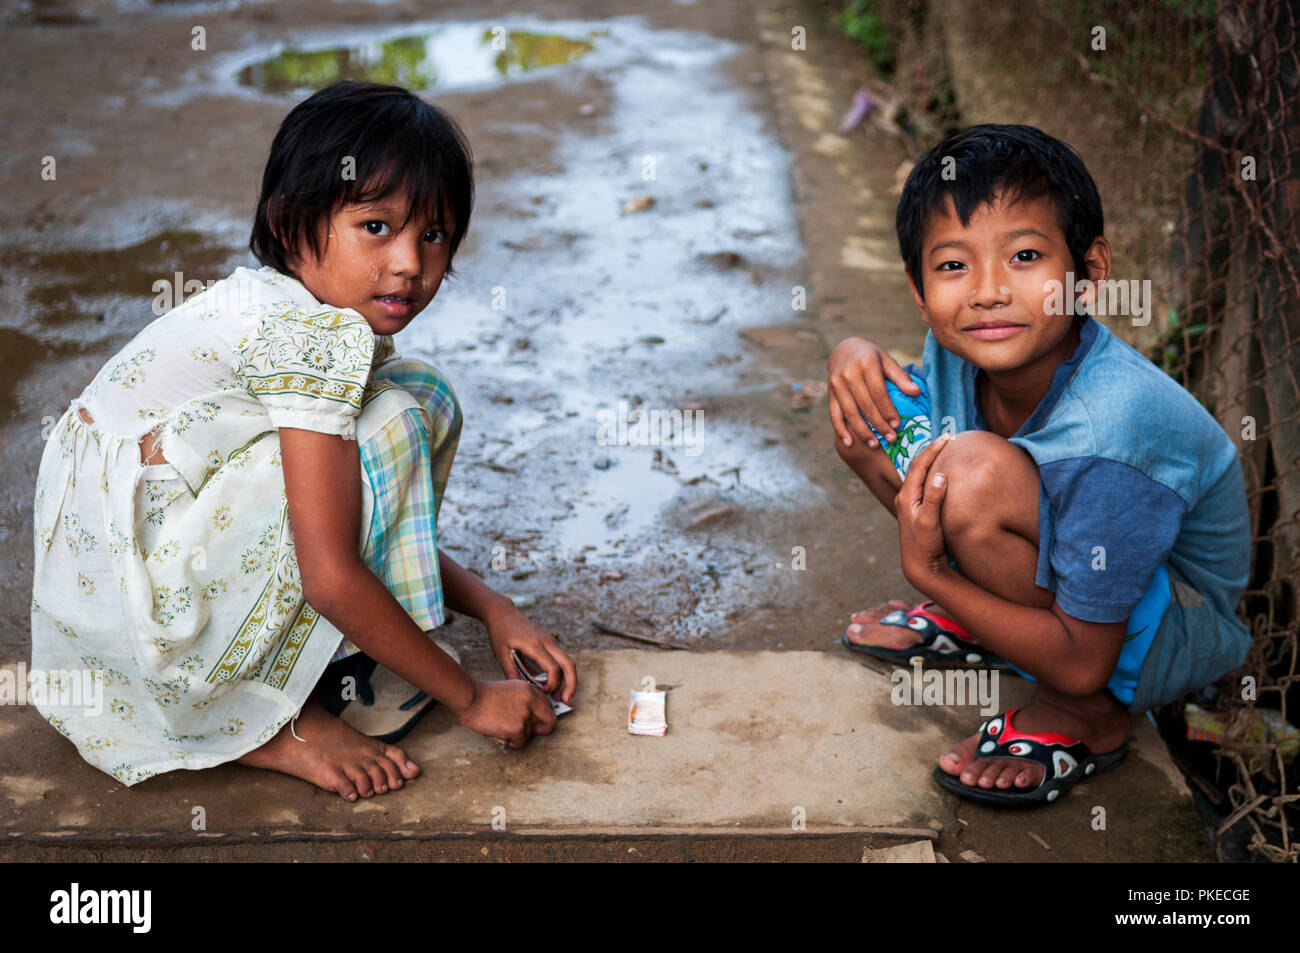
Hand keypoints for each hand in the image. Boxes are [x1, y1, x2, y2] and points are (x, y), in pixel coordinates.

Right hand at [457, 679, 555, 747]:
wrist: (470, 697)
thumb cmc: (482, 694)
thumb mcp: (509, 688)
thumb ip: (522, 698)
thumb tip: (530, 713)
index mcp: (528, 689)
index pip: (547, 704)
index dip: (543, 714)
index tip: (537, 720)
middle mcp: (530, 701)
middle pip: (550, 719)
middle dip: (544, 728)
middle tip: (535, 731)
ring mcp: (524, 715)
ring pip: (530, 733)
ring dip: (518, 735)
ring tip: (503, 729)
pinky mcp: (517, 728)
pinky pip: (521, 743)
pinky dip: (512, 743)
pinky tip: (502, 736)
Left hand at [484, 602, 577, 704]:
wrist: (503, 613)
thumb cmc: (501, 632)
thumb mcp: (501, 654)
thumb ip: (512, 673)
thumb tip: (523, 691)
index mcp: (535, 645)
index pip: (553, 668)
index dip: (551, 685)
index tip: (542, 693)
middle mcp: (547, 641)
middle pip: (569, 664)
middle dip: (571, 684)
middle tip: (566, 701)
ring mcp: (551, 641)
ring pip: (568, 662)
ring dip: (568, 680)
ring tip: (561, 697)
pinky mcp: (550, 642)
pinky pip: (561, 659)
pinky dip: (562, 673)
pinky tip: (554, 685)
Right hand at [828, 337, 921, 447]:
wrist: (843, 350)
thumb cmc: (870, 357)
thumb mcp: (886, 360)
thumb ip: (900, 377)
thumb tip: (916, 392)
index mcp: (866, 363)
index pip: (879, 392)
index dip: (888, 410)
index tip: (897, 425)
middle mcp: (849, 374)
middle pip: (865, 405)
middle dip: (879, 424)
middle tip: (891, 439)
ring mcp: (836, 384)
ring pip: (850, 413)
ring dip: (862, 431)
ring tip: (875, 445)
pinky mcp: (830, 394)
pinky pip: (834, 414)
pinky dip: (841, 430)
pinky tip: (849, 443)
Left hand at [897, 432, 954, 583]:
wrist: (919, 566)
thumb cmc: (925, 545)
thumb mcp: (929, 522)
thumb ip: (933, 499)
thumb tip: (939, 475)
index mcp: (907, 496)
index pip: (920, 464)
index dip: (933, 449)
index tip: (948, 436)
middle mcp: (904, 496)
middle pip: (917, 465)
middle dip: (932, 450)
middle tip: (948, 437)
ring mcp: (908, 503)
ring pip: (919, 474)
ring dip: (931, 460)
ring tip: (944, 449)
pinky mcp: (915, 509)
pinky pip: (922, 483)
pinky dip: (930, 473)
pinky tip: (939, 472)